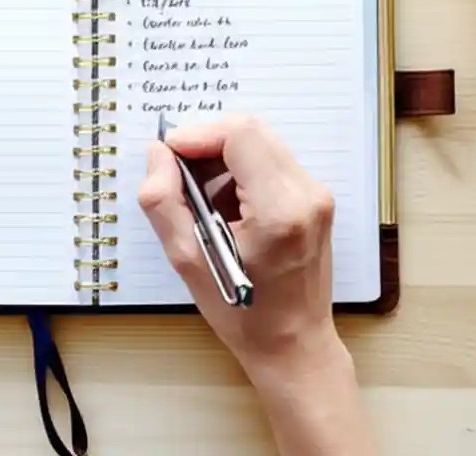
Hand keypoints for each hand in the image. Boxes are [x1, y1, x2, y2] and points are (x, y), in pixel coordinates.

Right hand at [138, 114, 340, 378]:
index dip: (197, 135)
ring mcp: (317, 195)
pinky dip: (242, 171)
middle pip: (251, 131)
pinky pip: (273, 162)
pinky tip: (225, 206)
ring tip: (201, 198)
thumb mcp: (188, 261)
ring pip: (262, 143)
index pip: (239, 135)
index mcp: (278, 210)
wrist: (294, 345)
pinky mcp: (316, 200)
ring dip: (224, 158)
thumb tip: (158, 155)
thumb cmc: (243, 314)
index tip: (169, 155)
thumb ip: (164, 201)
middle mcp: (306, 194)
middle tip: (178, 173)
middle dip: (208, 143)